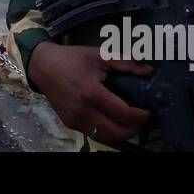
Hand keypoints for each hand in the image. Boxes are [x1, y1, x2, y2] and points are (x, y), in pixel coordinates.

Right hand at [27, 42, 152, 141]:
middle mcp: (83, 110)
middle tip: (143, 119)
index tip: (149, 111)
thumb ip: (126, 63)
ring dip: (122, 134)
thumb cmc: (73, 59)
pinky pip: (94, 135)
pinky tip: (114, 123)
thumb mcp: (100, 55)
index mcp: (91, 92)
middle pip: (117, 131)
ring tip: (131, 123)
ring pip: (106, 138)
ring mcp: (75, 119)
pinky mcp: (70, 123)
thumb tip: (149, 71)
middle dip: (135, 128)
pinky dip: (108, 133)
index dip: (140, 116)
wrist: (43, 66)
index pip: (123, 113)